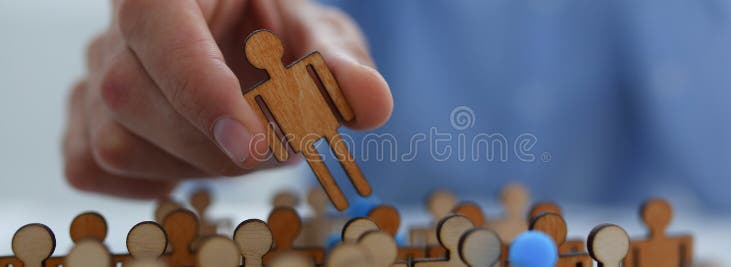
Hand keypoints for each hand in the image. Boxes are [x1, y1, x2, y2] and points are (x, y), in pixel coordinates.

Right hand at [63, 0, 392, 197]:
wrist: (248, 43)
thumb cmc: (280, 36)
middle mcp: (118, 28)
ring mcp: (93, 74)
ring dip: (193, 168)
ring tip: (246, 148)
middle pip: (132, 99)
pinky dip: (148, 181)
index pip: (158, 29)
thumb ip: (343, 66)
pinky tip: (192, 160)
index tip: (254, 143)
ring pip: (114, 143)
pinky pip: (91, 166)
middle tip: (280, 147)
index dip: (200, 91)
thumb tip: (372, 102)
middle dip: (214, 145)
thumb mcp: (321, 39)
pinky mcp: (86, 118)